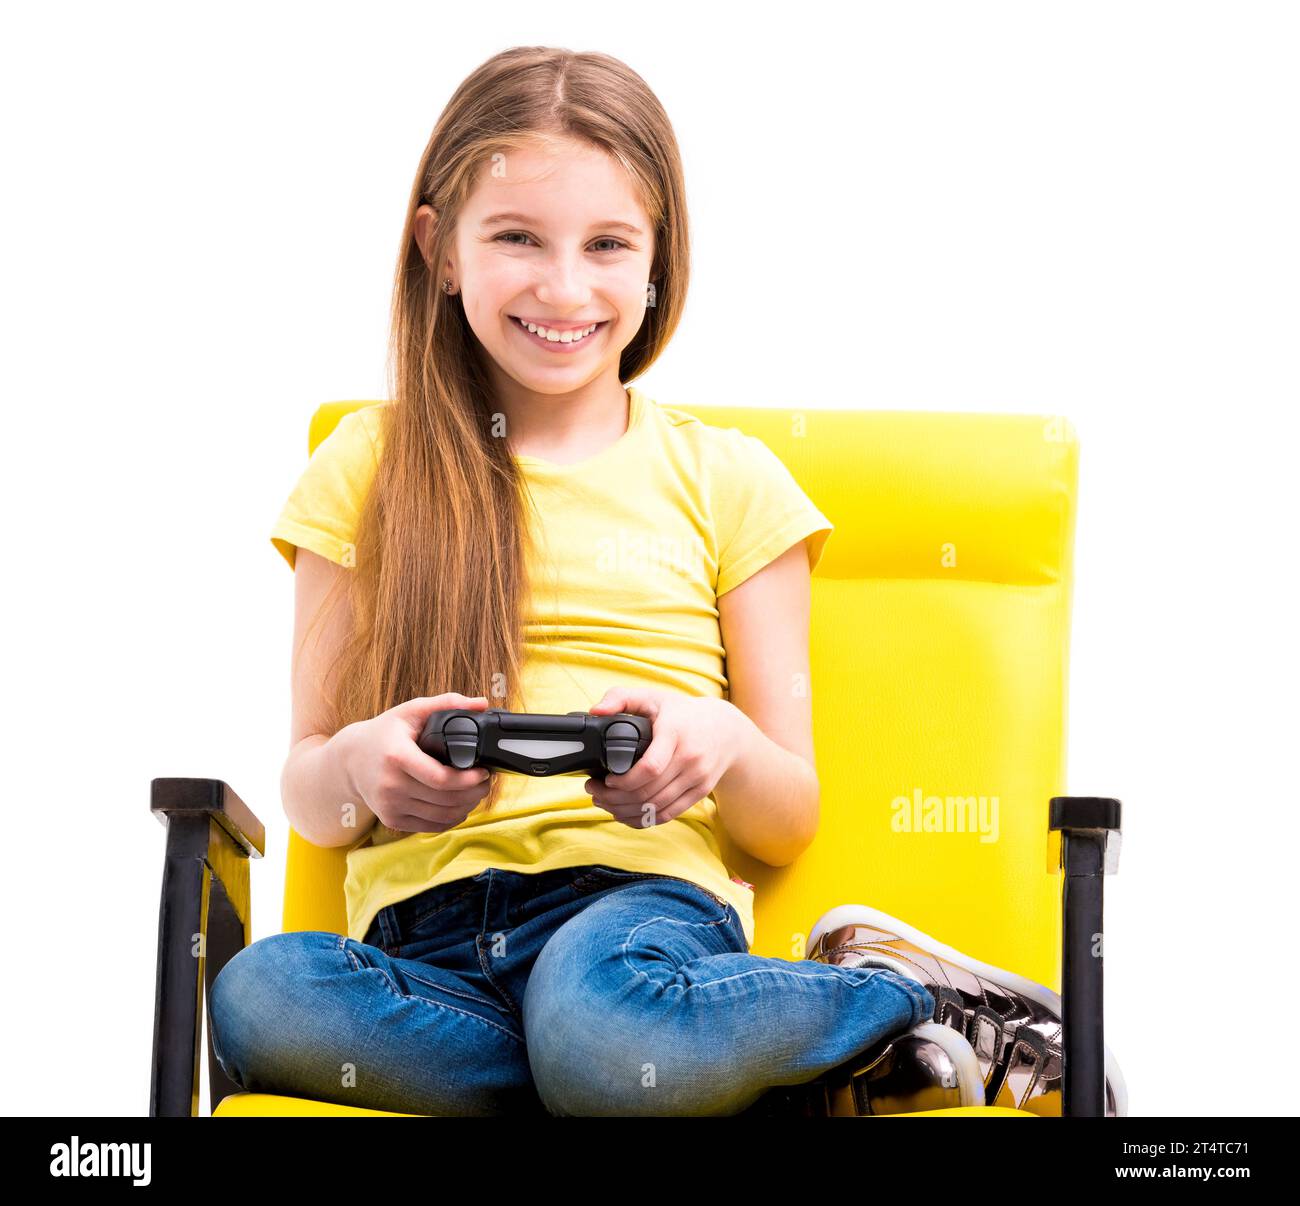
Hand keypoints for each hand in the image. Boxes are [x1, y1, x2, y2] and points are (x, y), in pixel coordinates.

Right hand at [339, 692, 494, 833]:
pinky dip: (451, 820)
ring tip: (476, 793)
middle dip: (474, 793)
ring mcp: (390, 805)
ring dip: (466, 807)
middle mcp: (391, 785)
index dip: (468, 780)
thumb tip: (481, 702)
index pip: (440, 778)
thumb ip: (447, 703)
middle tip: (486, 782)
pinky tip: (460, 807)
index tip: (483, 771)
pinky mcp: (392, 819)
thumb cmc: (385, 732)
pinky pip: (430, 826)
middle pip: (445, 799)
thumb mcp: (411, 711)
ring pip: (441, 815)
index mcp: (397, 757)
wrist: (350, 759)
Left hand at [584, 687, 739, 828]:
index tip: (605, 779)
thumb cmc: (683, 713)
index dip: (624, 780)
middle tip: (595, 791)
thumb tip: (596, 711)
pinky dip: (643, 820)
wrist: (727, 729)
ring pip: (656, 807)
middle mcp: (690, 758)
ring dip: (625, 810)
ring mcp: (697, 777)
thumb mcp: (654, 697)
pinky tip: (625, 814)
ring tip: (604, 802)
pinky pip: (668, 814)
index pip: (651, 767)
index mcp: (675, 733)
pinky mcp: (700, 792)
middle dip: (615, 797)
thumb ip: (621, 698)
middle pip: (648, 792)